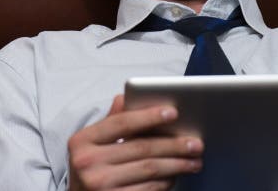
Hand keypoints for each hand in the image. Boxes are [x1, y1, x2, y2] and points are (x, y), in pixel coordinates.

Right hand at [68, 95, 202, 189]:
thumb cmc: (90, 168)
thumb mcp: (91, 144)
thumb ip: (110, 121)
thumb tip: (125, 97)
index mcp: (82, 141)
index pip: (121, 123)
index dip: (149, 116)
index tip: (173, 112)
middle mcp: (87, 163)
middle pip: (141, 148)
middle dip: (174, 144)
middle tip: (196, 143)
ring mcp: (99, 186)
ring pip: (149, 170)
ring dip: (177, 165)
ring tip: (194, 161)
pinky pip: (149, 189)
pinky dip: (166, 182)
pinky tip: (176, 176)